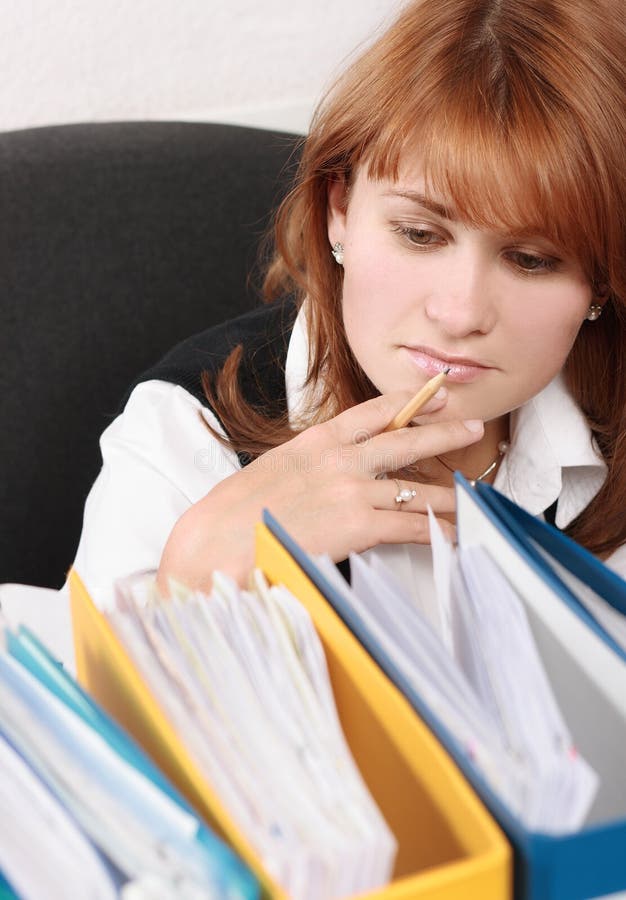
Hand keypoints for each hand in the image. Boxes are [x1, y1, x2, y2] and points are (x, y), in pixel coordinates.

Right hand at [156, 390, 483, 592]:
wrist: (214, 543)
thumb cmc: (234, 514)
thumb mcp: (273, 472)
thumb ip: (310, 467)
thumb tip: (330, 476)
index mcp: (316, 440)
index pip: (372, 411)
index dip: (408, 401)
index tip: (433, 394)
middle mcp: (339, 458)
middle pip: (405, 440)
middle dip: (444, 432)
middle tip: (471, 427)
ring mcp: (351, 490)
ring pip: (415, 489)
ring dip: (448, 494)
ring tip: (472, 497)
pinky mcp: (357, 525)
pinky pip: (409, 526)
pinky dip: (436, 530)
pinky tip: (451, 532)